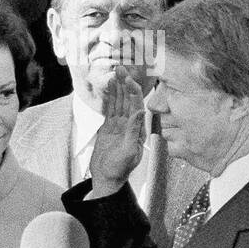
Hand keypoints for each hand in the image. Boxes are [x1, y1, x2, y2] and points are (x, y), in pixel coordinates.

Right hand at [88, 66, 145, 198]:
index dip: (132, 90)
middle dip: (125, 84)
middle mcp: (130, 124)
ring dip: (117, 88)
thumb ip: (133, 131)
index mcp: (137, 129)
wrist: (107, 179)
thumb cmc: (119, 169)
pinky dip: (109, 98)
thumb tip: (141, 111)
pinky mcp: (109, 128)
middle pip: (128, 100)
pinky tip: (108, 89)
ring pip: (119, 103)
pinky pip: (110, 110)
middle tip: (120, 68)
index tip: (127, 77)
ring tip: (114, 74)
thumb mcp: (128, 151)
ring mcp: (119, 126)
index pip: (136, 104)